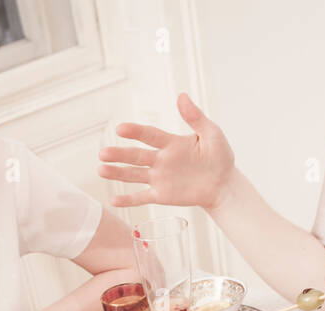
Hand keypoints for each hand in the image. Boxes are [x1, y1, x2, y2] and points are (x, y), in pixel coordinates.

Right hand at [98, 94, 236, 210]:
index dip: (135, 132)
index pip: (150, 135)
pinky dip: (128, 200)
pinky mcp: (161, 195)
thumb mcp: (212, 134)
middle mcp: (160, 159)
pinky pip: (141, 197)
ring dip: (117, 173)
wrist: (224, 185)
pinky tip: (113, 200)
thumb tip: (181, 96)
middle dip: (119, 154)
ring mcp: (159, 178)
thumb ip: (196, 117)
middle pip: (136, 156)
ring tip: (100, 169)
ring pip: (133, 175)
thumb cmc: (220, 157)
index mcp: (171, 143)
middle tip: (102, 153)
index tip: (120, 129)